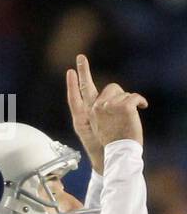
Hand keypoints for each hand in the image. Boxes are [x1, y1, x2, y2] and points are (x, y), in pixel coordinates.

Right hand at [66, 54, 146, 172]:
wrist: (118, 156)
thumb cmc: (111, 146)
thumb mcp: (101, 130)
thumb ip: (101, 114)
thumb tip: (108, 100)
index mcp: (86, 117)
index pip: (76, 98)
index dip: (73, 84)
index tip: (70, 71)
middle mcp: (94, 110)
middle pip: (87, 87)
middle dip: (83, 70)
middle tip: (80, 58)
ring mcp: (107, 107)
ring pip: (119, 92)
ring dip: (127, 99)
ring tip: (129, 115)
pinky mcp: (123, 107)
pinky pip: (134, 96)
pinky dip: (140, 101)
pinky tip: (142, 107)